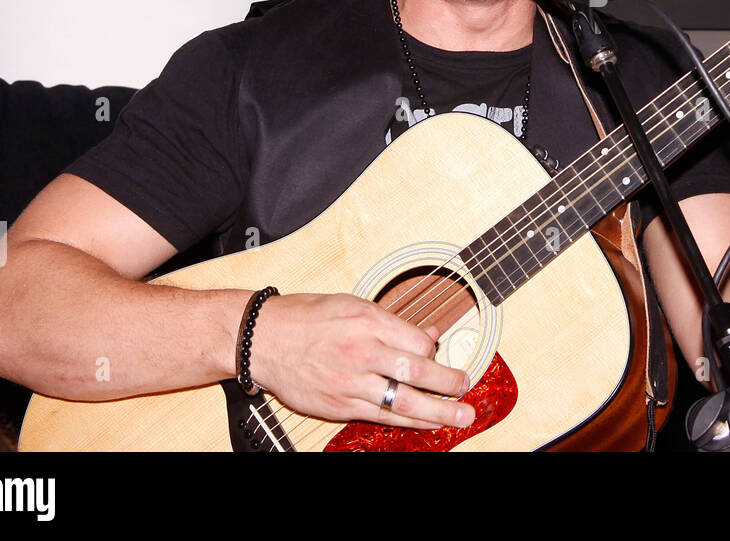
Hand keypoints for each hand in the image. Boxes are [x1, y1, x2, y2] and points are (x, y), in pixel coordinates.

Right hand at [248, 292, 474, 429]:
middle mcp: (361, 352)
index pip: (417, 341)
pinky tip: (425, 424)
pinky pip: (380, 416)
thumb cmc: (306, 317)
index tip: (439, 353)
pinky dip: (406, 422)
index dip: (434, 349)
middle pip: (417, 372)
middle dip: (448, 383)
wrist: (263, 339)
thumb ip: (390, 322)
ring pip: (403, 402)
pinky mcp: (339, 406)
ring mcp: (350, 383)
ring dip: (437, 412)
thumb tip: (427, 333)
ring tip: (460, 417)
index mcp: (367, 321)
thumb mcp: (351, 304)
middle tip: (466, 387)